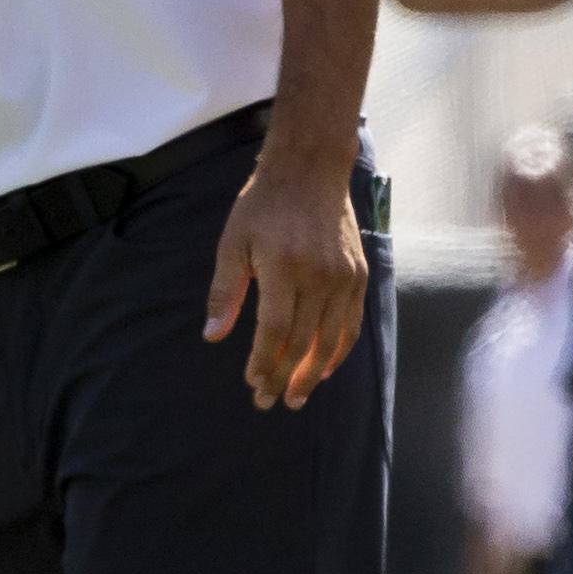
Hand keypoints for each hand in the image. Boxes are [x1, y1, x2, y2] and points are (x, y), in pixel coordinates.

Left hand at [204, 156, 367, 409]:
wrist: (310, 172)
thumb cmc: (263, 206)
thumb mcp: (233, 242)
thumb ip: (224, 291)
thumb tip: (212, 336)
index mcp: (284, 268)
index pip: (275, 331)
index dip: (263, 362)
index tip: (252, 383)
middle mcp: (320, 277)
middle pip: (303, 342)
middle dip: (284, 376)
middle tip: (269, 401)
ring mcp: (345, 279)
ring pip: (331, 340)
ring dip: (312, 374)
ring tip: (295, 396)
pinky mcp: (360, 277)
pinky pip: (351, 326)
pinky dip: (338, 352)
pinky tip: (323, 369)